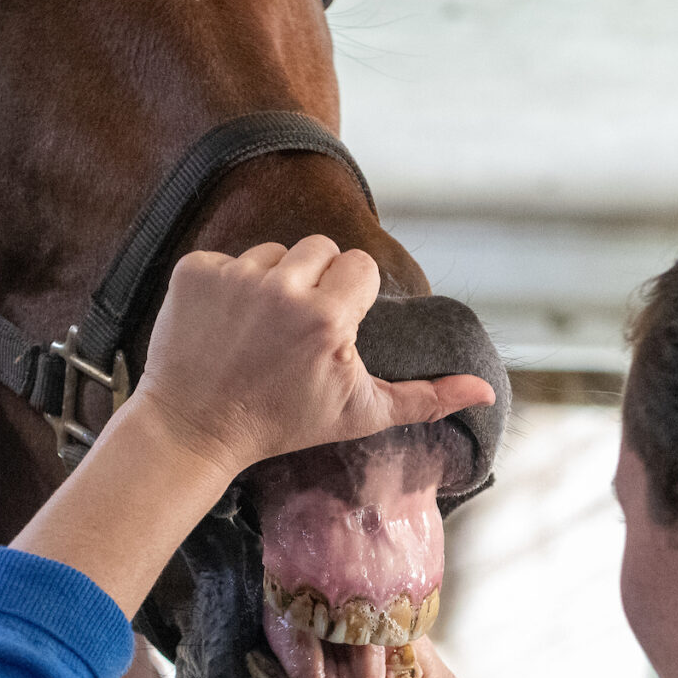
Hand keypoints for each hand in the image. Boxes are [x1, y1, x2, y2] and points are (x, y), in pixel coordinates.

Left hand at [131, 236, 495, 476]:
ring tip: (257, 332)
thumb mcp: (358, 415)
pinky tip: (222, 325)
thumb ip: (424, 398)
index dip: (350, 299)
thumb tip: (484, 391)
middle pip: (321, 248)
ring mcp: (232, 276)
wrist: (193, 429)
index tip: (329, 334)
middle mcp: (281, 288)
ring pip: (273, 251)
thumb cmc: (281, 424)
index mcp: (327, 317)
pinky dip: (226, 286)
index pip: (360, 267)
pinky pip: (227, 257)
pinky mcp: (192, 271)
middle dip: (315, 282)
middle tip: (293, 333)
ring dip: (271, 283)